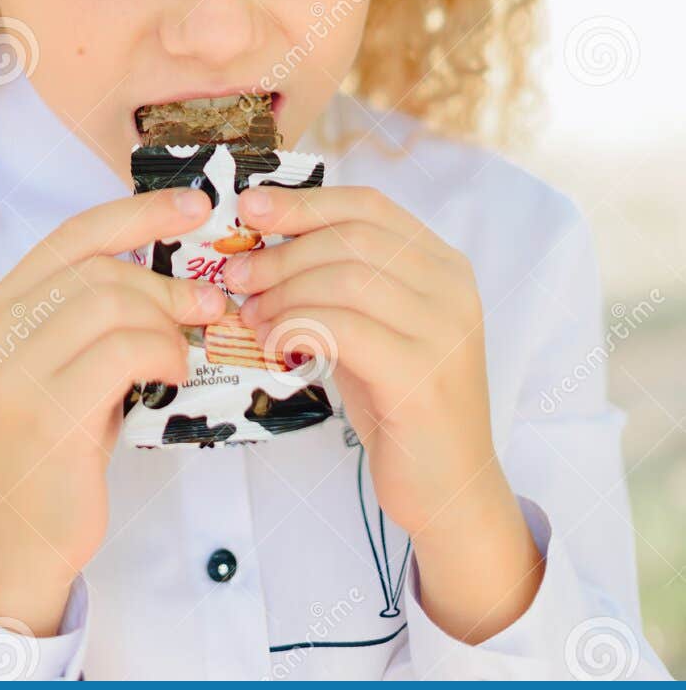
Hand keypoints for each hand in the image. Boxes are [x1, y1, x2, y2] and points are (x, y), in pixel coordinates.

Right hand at [0, 187, 224, 635]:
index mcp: (1, 305)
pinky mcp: (45, 412)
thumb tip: (178, 266)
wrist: (22, 533)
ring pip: (110, 303)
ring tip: (191, 347)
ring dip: (167, 320)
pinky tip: (176, 375)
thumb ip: (99, 312)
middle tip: (209, 304)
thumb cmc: (60, 441)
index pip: (75, 233)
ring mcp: (15, 370)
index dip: (139, 212)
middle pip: (98, 267)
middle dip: (165, 281)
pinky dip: (162, 354)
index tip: (196, 205)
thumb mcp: (69, 363)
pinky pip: (120, 352)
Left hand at [222, 184, 543, 640]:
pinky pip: (346, 329)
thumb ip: (334, 285)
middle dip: (283, 251)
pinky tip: (275, 343)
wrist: (449, 488)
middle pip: (352, 238)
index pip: (368, 206)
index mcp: (442, 265)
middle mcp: (452, 288)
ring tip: (252, 316)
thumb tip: (257, 247)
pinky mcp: (423, 377)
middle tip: (238, 275)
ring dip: (285, 292)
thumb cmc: (398, 403)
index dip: (304, 201)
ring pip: (347, 278)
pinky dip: (299, 327)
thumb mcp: (369, 327)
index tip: (249, 206)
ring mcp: (444, 331)